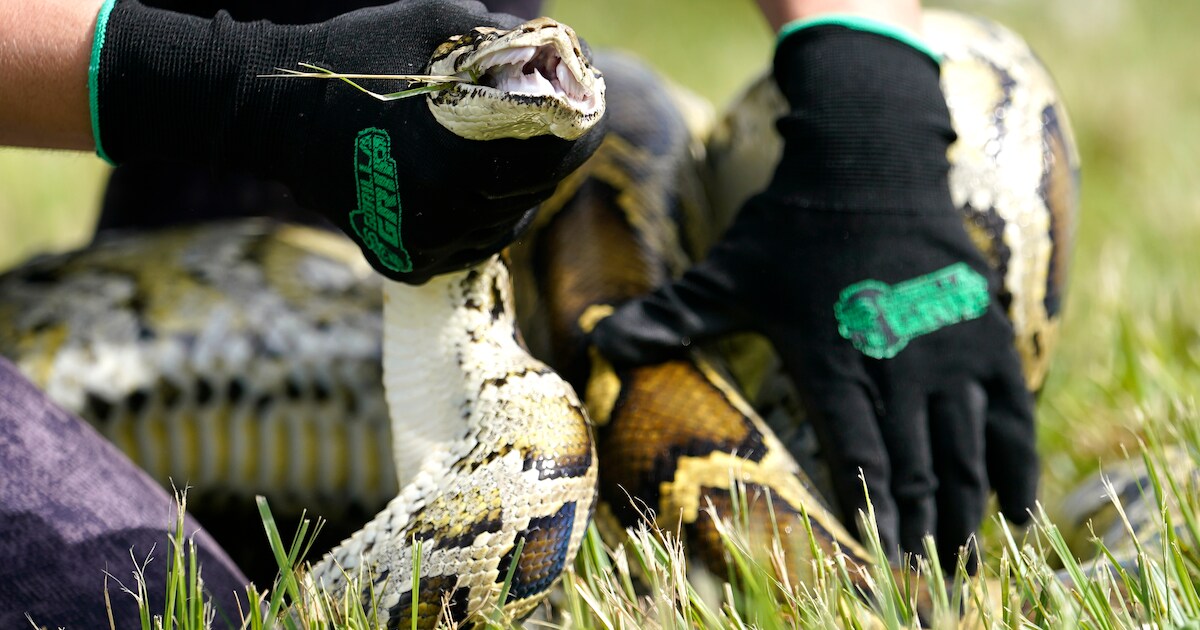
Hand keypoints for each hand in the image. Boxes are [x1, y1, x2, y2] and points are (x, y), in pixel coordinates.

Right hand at [91, 0, 603, 282]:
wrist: (271, 113)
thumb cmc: (355, 57)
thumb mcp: (436, 23)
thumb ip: (504, 38)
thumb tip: (560, 51)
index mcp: (463, 155)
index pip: (560, 152)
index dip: (582, 127)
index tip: (585, 109)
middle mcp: (449, 211)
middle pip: (538, 189)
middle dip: (550, 156)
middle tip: (550, 127)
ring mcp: (426, 243)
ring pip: (507, 223)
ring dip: (518, 191)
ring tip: (504, 154)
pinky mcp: (406, 259)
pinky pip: (470, 246)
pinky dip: (481, 219)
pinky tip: (472, 187)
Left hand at [590, 21, 1035, 568]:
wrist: (869, 157)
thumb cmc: (791, 222)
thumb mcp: (726, 271)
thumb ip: (670, 316)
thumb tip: (598, 343)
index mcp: (833, 359)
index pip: (859, 455)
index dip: (873, 515)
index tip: (882, 565)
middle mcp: (898, 363)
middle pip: (917, 468)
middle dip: (922, 532)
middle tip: (927, 587)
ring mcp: (950, 350)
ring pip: (966, 451)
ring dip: (967, 511)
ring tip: (964, 563)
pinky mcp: (986, 333)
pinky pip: (1011, 413)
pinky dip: (1017, 465)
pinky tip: (1019, 510)